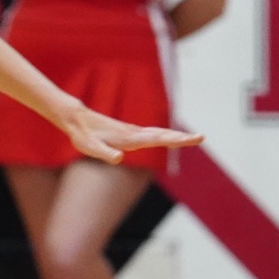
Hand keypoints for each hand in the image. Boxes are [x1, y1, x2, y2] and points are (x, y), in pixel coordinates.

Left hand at [57, 101, 203, 164]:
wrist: (77, 120)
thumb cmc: (84, 136)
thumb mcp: (91, 148)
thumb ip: (105, 153)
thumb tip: (119, 158)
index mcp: (130, 138)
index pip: (157, 139)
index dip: (176, 140)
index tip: (193, 138)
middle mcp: (134, 133)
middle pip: (163, 135)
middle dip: (182, 137)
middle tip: (201, 138)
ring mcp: (133, 132)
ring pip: (159, 133)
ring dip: (177, 136)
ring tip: (194, 138)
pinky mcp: (130, 133)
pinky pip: (153, 134)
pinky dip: (166, 136)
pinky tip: (172, 139)